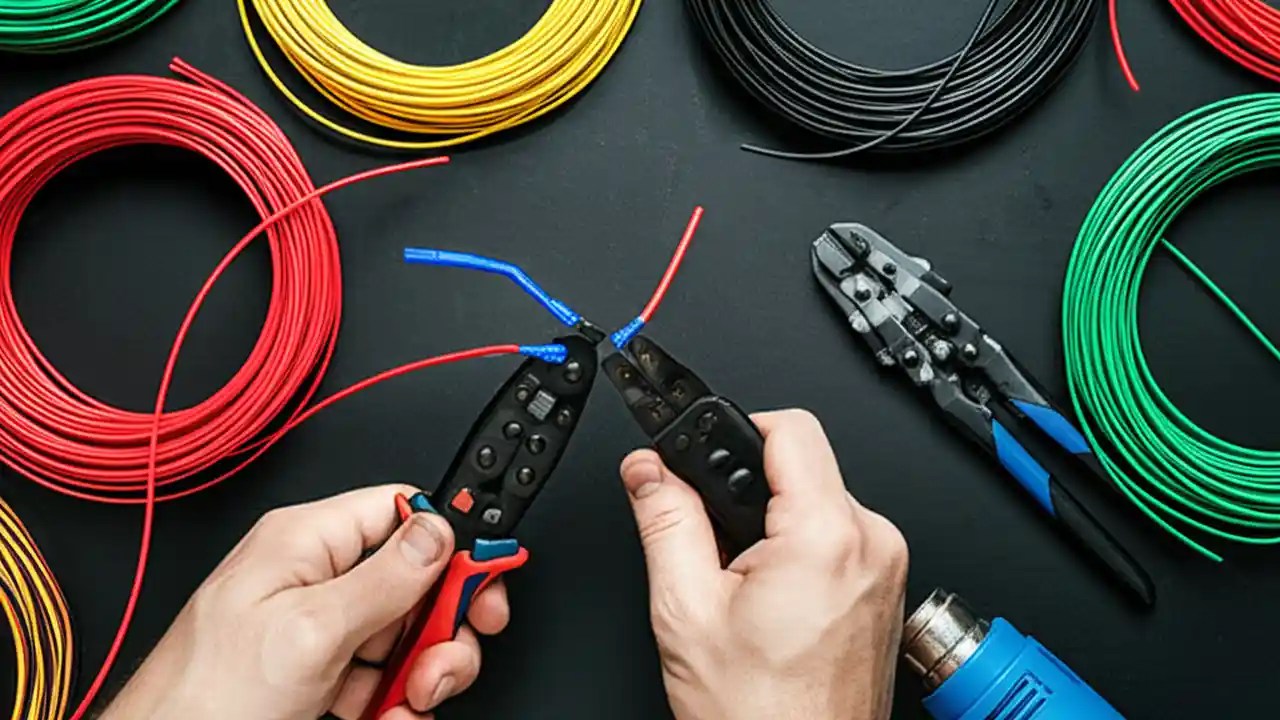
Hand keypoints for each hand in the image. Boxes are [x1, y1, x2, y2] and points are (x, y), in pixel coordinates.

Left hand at [101, 485, 509, 719]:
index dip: (450, 542)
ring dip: (422, 675)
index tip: (485, 579)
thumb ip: (383, 577)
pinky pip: (387, 678)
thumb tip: (438, 529)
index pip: (401, 512)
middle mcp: (316, 578)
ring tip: (405, 702)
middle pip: (417, 582)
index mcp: (306, 542)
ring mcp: (321, 630)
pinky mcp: (324, 675)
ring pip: (409, 637)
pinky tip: (382, 718)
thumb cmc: (207, 696)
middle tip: (441, 661)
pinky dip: (397, 704)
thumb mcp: (309, 630)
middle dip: (440, 627)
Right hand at [620, 410, 907, 719]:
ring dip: (773, 523)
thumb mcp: (686, 610)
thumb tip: (647, 468)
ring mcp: (886, 565)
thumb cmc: (759, 715)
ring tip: (743, 584)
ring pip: (817, 499)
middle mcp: (871, 542)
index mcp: (825, 536)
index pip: (789, 426)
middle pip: (801, 463)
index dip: (734, 429)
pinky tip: (772, 598)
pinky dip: (800, 548)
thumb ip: (664, 521)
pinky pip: (837, 534)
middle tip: (712, 542)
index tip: (700, 452)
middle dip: (748, 489)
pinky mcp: (886, 585)